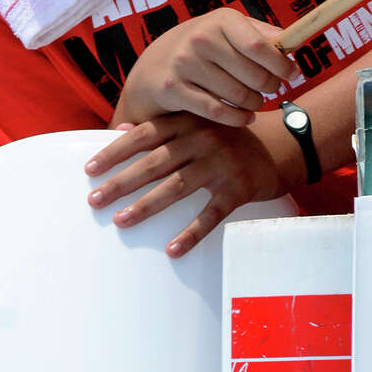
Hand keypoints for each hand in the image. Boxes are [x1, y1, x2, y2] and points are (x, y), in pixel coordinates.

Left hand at [84, 113, 279, 256]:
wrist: (282, 144)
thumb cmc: (229, 136)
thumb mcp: (197, 122)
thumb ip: (161, 127)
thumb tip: (119, 130)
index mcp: (187, 122)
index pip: (143, 135)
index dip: (115, 151)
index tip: (90, 169)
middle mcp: (202, 138)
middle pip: (155, 162)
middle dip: (122, 182)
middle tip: (94, 200)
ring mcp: (222, 162)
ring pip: (177, 186)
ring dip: (147, 205)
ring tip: (121, 222)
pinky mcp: (239, 187)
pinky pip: (212, 213)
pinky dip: (192, 233)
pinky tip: (173, 250)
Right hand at [112, 10, 284, 128]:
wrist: (155, 65)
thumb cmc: (204, 48)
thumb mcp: (229, 30)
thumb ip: (261, 34)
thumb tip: (294, 43)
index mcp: (221, 20)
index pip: (260, 47)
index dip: (281, 65)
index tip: (292, 74)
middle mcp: (201, 38)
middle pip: (254, 75)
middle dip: (270, 88)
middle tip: (271, 90)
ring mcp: (184, 64)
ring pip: (238, 96)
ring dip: (255, 104)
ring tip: (256, 102)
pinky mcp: (173, 89)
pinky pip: (218, 111)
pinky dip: (237, 118)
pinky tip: (245, 117)